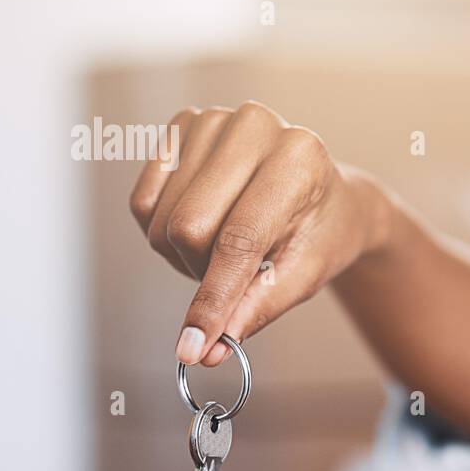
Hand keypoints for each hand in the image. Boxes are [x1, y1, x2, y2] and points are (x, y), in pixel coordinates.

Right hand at [129, 101, 385, 365]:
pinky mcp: (183, 126)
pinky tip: (203, 224)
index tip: (192, 347)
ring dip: (185, 254)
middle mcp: (256, 125)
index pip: (239, 238)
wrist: (326, 196)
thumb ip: (255, 311)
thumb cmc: (319, 236)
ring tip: (227, 248)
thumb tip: (205, 351)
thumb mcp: (303, 277)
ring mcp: (215, 119)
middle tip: (235, 276)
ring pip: (161, 218)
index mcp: (300, 158)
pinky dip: (164, 230)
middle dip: (203, 271)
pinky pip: (143, 201)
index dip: (213, 297)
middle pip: (188, 227)